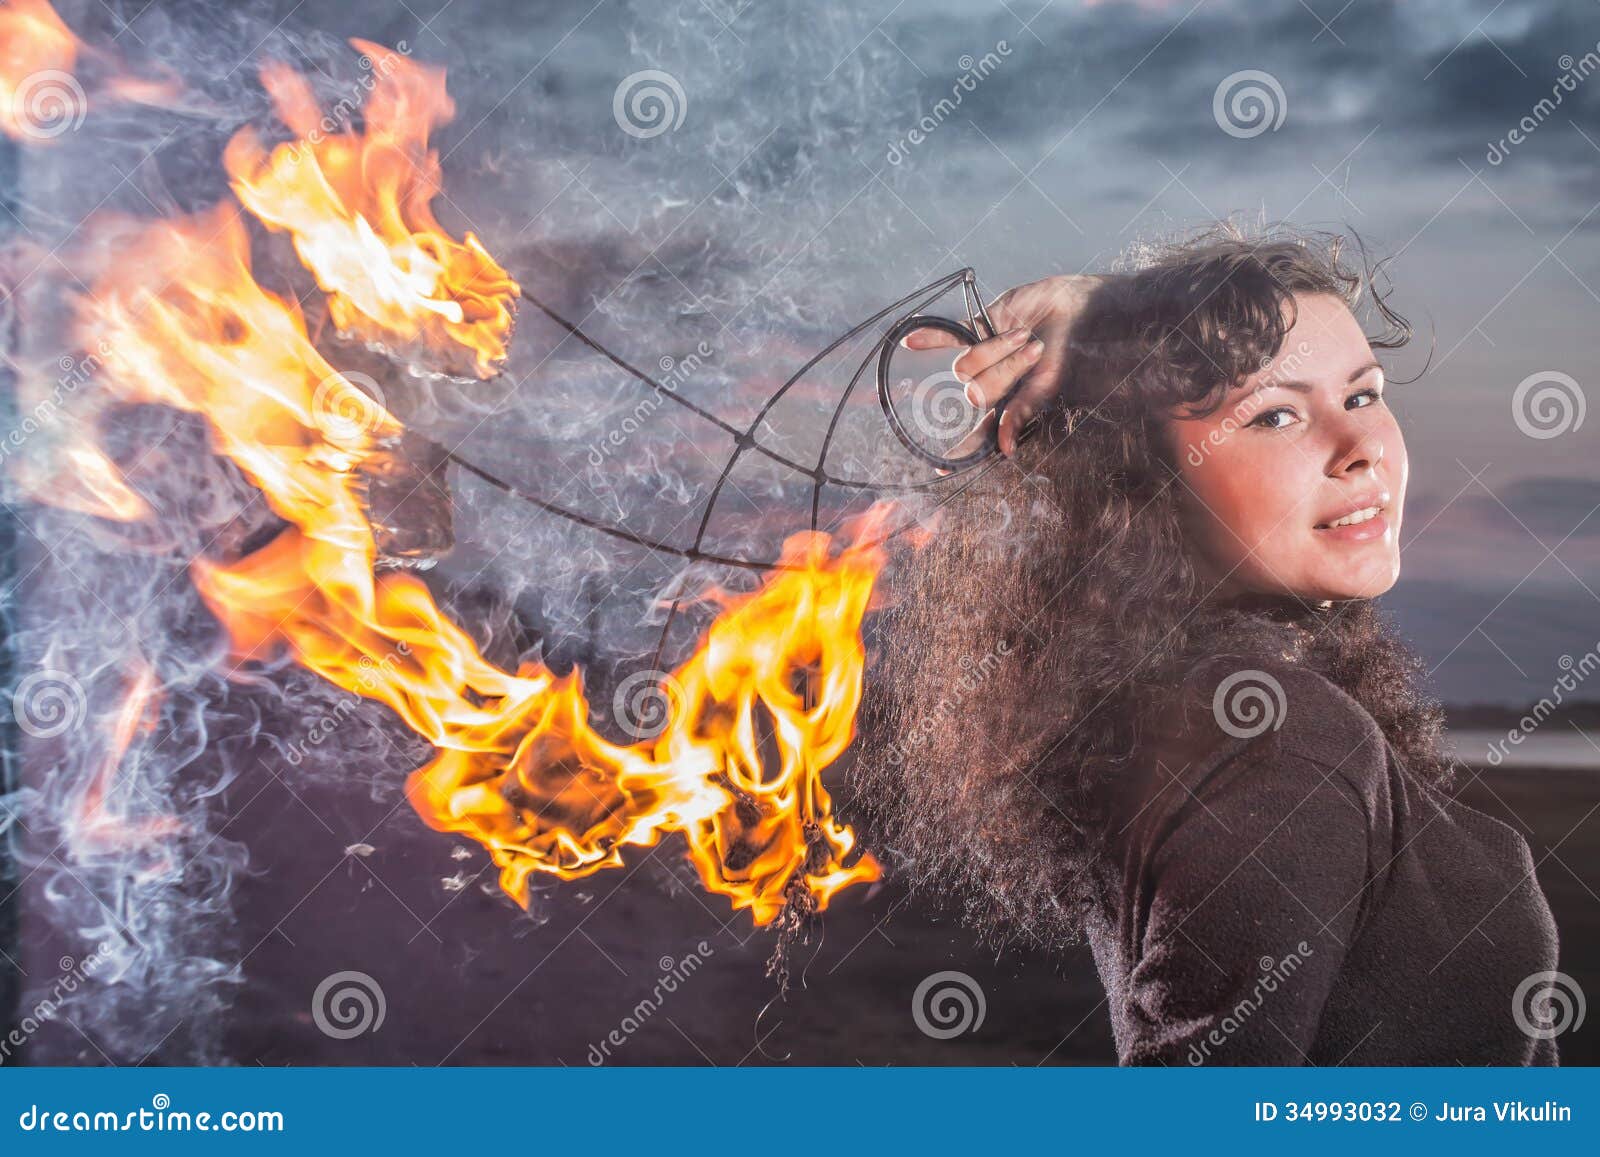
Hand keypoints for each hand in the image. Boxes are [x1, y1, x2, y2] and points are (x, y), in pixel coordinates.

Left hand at [902, 273, 1108, 457]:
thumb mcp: (1045, 385)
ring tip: (1023, 334)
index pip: (979, 431)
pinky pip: (947, 337)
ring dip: (997, 348)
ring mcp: (978, 356)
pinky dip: (930, 337)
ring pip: (965, 364)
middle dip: (1005, 371)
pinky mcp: (973, 328)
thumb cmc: (1063, 351)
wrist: (1068, 307)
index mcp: (1006, 403)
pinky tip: (910, 341)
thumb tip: (1006, 449)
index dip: (963, 450)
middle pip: (975, 393)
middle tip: (1032, 352)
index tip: (943, 469)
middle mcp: (987, 383)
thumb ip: (1022, 412)